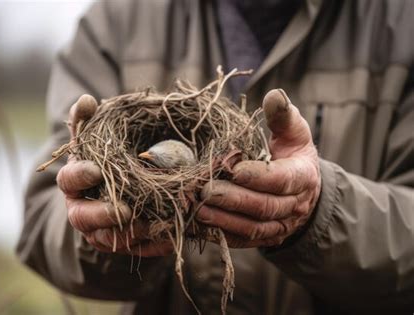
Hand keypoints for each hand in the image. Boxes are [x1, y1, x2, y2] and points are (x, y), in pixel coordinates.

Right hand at [56, 94, 172, 256]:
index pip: (68, 180)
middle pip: (84, 219)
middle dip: (103, 215)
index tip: (95, 171)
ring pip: (111, 239)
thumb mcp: (94, 137)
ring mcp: (101, 231)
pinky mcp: (124, 245)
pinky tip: (173, 237)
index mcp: (74, 182)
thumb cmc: (104, 159)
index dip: (79, 176)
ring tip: (155, 224)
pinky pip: (138, 250)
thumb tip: (87, 100)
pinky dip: (155, 245)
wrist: (111, 191)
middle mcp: (82, 209)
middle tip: (124, 210)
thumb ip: (88, 120)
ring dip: (133, 233)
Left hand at [197, 89, 320, 247]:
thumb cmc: (292, 154)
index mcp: (303, 177)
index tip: (233, 168)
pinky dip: (220, 235)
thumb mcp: (294, 133)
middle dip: (234, 200)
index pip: (282, 180)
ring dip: (224, 220)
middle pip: (264, 207)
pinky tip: (198, 226)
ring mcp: (279, 226)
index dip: (258, 176)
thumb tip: (273, 95)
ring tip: (197, 209)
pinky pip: (242, 241)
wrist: (303, 190)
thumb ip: (283, 116)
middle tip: (206, 190)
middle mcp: (294, 206)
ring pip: (252, 228)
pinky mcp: (264, 238)